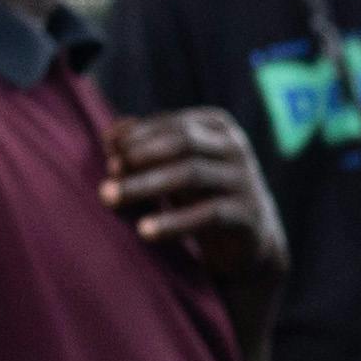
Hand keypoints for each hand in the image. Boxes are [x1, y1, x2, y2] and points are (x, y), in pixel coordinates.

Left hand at [101, 108, 281, 285]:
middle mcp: (235, 147)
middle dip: (140, 157)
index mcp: (217, 126)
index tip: (109, 151)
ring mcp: (244, 179)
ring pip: (191, 174)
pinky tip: (144, 231)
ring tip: (111, 198)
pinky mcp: (248, 214)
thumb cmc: (204, 193)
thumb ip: (145, 148)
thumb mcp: (176, 167)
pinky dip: (174, 222)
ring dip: (146, 185)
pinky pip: (208, 214)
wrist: (251, 236)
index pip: (172, 124)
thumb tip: (110, 136)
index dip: (138, 136)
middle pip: (181, 144)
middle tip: (109, 173)